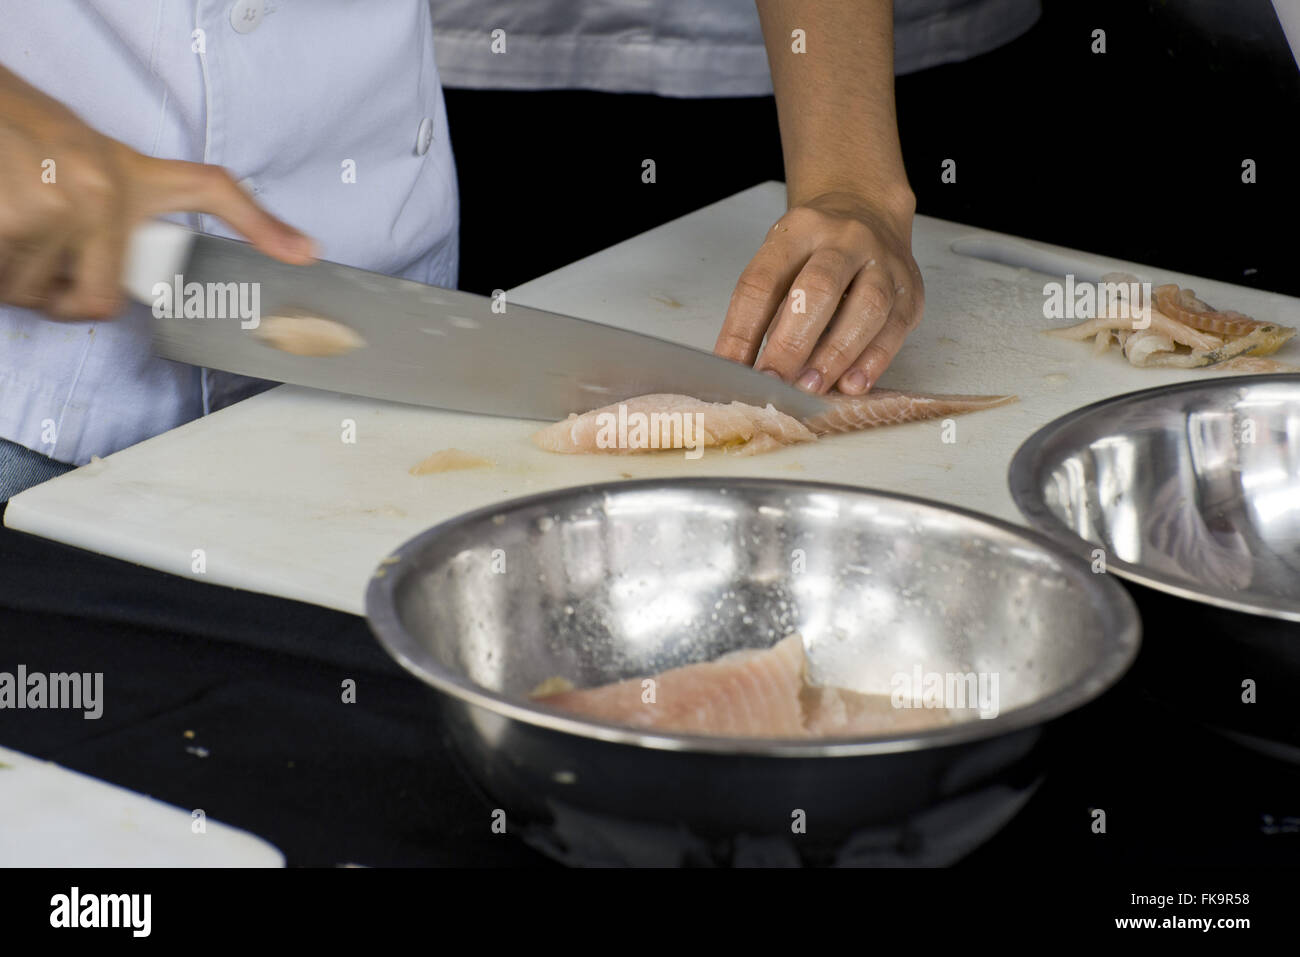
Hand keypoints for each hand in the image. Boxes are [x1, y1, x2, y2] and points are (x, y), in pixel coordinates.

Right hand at [0, 65, 314, 319]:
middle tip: (44, 258)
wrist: (6, 110)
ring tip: (20, 232)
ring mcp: (19, 206)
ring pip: (10, 290)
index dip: (85, 305)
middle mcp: (72, 201)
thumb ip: (243, 214)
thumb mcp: (173, 180)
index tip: (76, 292)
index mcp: (120, 199)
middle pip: (52, 303)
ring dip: (9, 276)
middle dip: (43, 293)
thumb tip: (309, 253)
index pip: (103, 302)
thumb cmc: (91, 155)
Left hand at [714, 190, 922, 393]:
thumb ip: (765, 310)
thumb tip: (746, 370)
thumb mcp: (780, 260)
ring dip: (837, 354)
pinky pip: (895, 327)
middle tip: (774, 382)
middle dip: (792, 343)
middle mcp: (844, 239)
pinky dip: (874, 360)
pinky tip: (853, 384)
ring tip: (812, 388)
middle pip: (818, 289)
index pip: (762, 282)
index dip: (742, 330)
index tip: (732, 370)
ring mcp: (883, 262)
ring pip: (867, 307)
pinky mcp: (910, 288)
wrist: (867, 210)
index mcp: (798, 230)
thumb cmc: (813, 248)